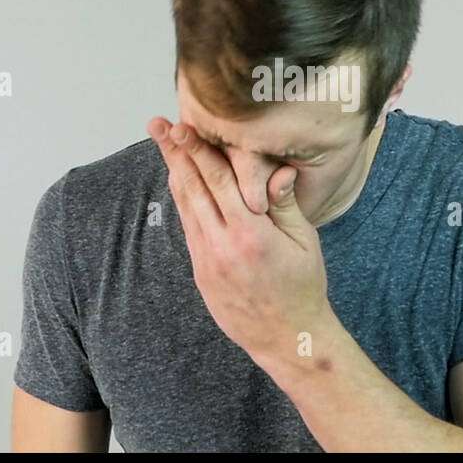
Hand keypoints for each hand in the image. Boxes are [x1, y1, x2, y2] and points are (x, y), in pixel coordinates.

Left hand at [147, 116, 335, 366]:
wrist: (286, 338)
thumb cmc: (303, 287)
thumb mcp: (305, 243)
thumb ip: (285, 205)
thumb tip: (278, 170)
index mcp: (251, 235)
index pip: (218, 182)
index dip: (198, 152)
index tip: (182, 127)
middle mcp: (222, 245)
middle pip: (192, 189)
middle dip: (174, 153)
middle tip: (158, 124)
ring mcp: (207, 260)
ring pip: (186, 207)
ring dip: (173, 172)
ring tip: (162, 143)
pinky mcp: (201, 272)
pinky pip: (189, 227)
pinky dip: (182, 200)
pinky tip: (178, 181)